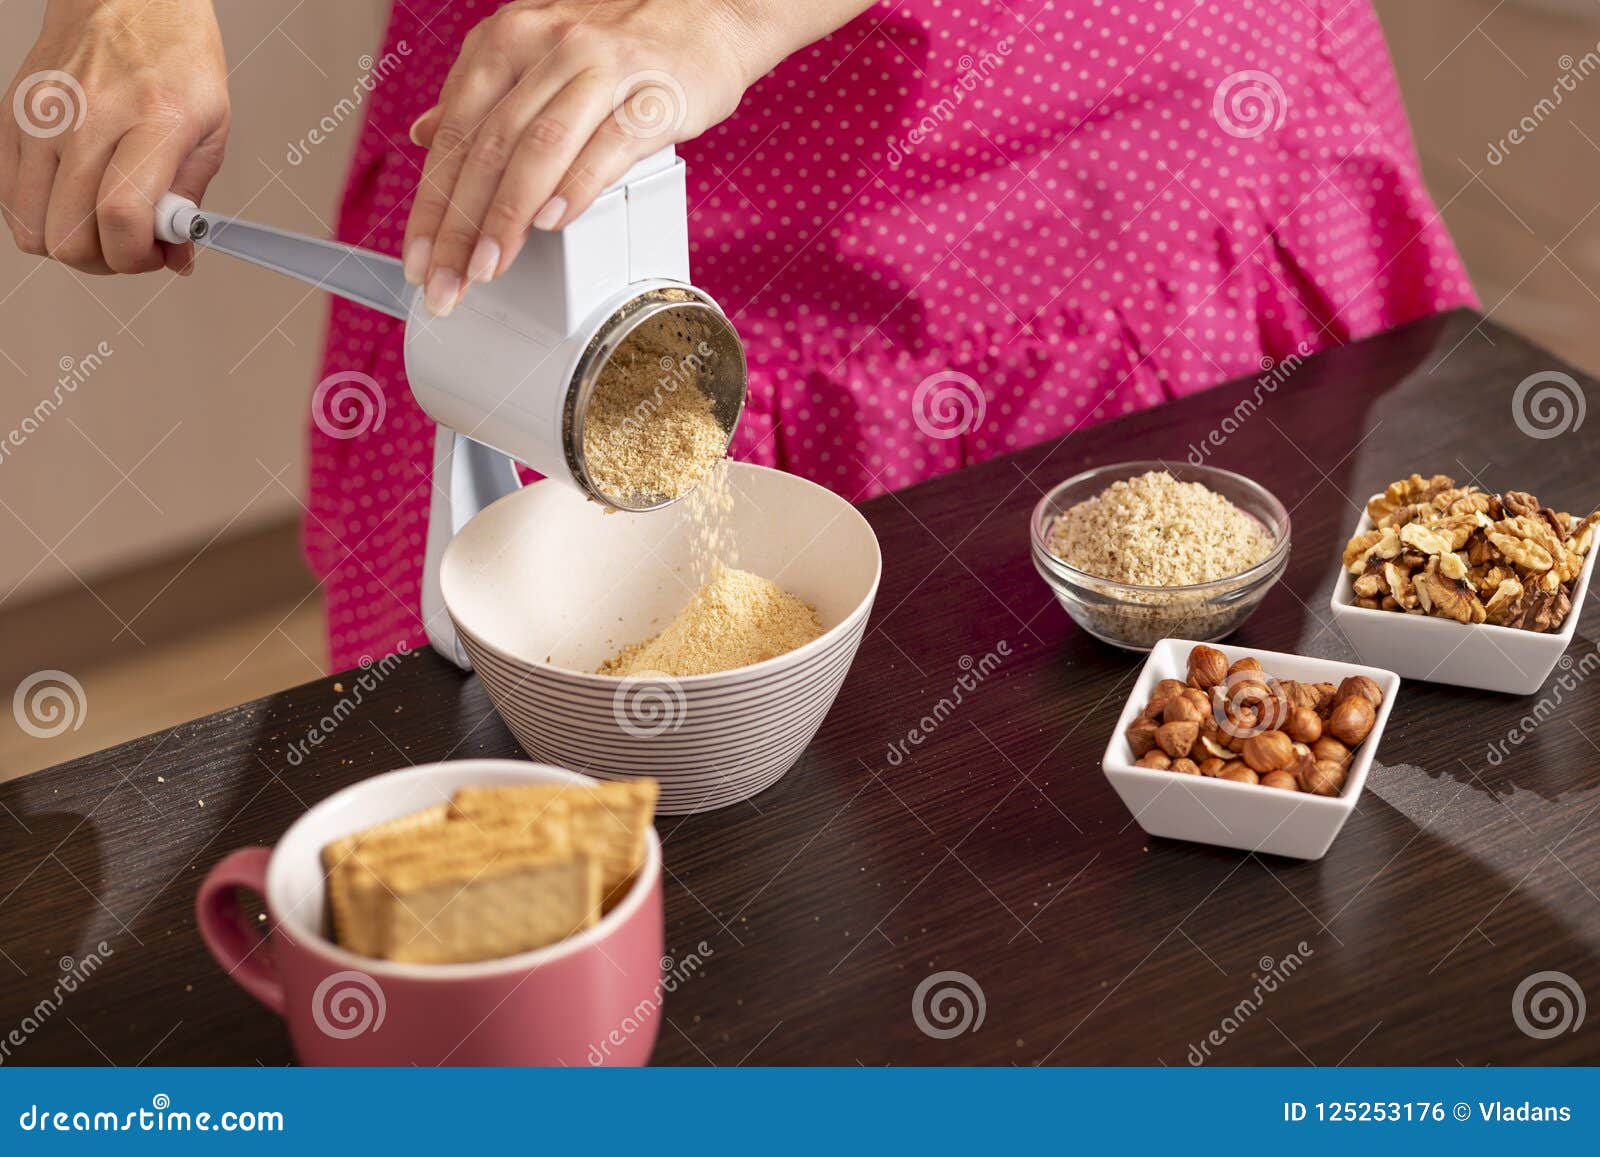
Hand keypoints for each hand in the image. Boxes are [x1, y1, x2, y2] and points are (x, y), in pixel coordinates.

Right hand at [0, 0, 228, 274]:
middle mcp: (88, 118)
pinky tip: (73, 200)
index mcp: (152, 121)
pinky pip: (9, 198)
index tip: (153, 254)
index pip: (123, 215)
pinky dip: (40, 216)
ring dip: (70, 243)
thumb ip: (191, 200)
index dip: (135, 256)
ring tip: (101, 224)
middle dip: (105, 259)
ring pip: (31, 225)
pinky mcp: (11, 118)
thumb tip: (176, 257)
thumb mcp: (211, 131)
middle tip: (129, 244)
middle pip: (70, 233)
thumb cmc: (174, 60)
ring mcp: (42, 118)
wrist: (127, 1)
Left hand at [402, 0, 783, 315]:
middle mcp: (548, 47)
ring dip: (506, 216)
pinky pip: (608, 146)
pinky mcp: (653, 95)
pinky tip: (552, 225)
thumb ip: (484, 94)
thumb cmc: (624, 46)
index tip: (418, 261)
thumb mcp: (539, 54)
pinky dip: (576, 187)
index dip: (430, 205)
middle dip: (459, 226)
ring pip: (538, 148)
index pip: (454, 134)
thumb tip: (426, 133)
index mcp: (507, 40)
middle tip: (445, 282)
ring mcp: (602, 69)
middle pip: (488, 148)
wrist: (712, 15)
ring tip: (487, 267)